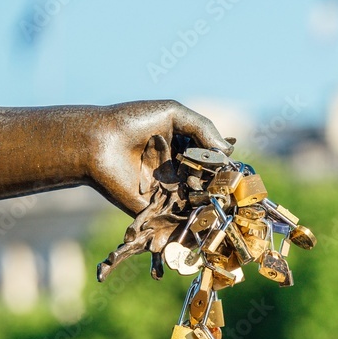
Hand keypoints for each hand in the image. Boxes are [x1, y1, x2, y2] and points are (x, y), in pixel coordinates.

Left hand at [81, 100, 232, 215]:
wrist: (100, 141)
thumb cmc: (133, 122)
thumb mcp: (174, 114)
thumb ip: (204, 128)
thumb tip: (228, 151)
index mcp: (183, 151)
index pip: (212, 163)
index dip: (224, 169)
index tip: (237, 174)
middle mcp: (178, 173)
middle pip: (206, 186)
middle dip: (220, 191)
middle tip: (234, 195)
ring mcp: (167, 193)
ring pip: (196, 204)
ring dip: (211, 208)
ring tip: (226, 209)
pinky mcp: (155, 211)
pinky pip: (177, 220)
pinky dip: (192, 223)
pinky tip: (208, 221)